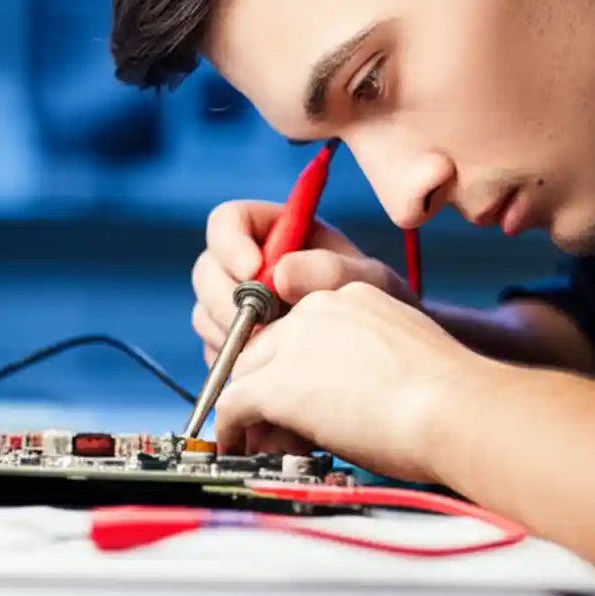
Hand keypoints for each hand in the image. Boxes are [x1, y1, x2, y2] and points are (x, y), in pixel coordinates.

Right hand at [191, 200, 416, 365]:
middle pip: (206, 272)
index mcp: (278, 233)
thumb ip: (334, 270)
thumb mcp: (372, 282)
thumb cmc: (384, 308)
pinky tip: (268, 374)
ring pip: (205, 316)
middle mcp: (250, 268)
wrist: (390, 360)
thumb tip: (279, 273)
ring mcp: (239, 310)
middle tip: (257, 325)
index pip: (227, 221)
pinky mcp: (237, 349)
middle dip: (225, 300)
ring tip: (272, 352)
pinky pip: (215, 356)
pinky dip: (234, 367)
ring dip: (230, 337)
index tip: (252, 271)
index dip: (229, 243)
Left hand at [213, 282, 480, 482]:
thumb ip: (356, 368)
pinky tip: (238, 447)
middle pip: (265, 349)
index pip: (299, 330)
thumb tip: (326, 406)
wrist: (454, 409)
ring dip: (250, 412)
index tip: (299, 399)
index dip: (291, 368)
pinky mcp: (279, 383)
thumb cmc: (445, 399)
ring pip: (245, 374)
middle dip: (265, 390)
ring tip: (262, 444)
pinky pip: (234, 404)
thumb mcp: (398, 361)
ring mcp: (294, 344)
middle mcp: (319, 310)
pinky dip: (231, 430)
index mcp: (352, 298)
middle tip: (273, 429)